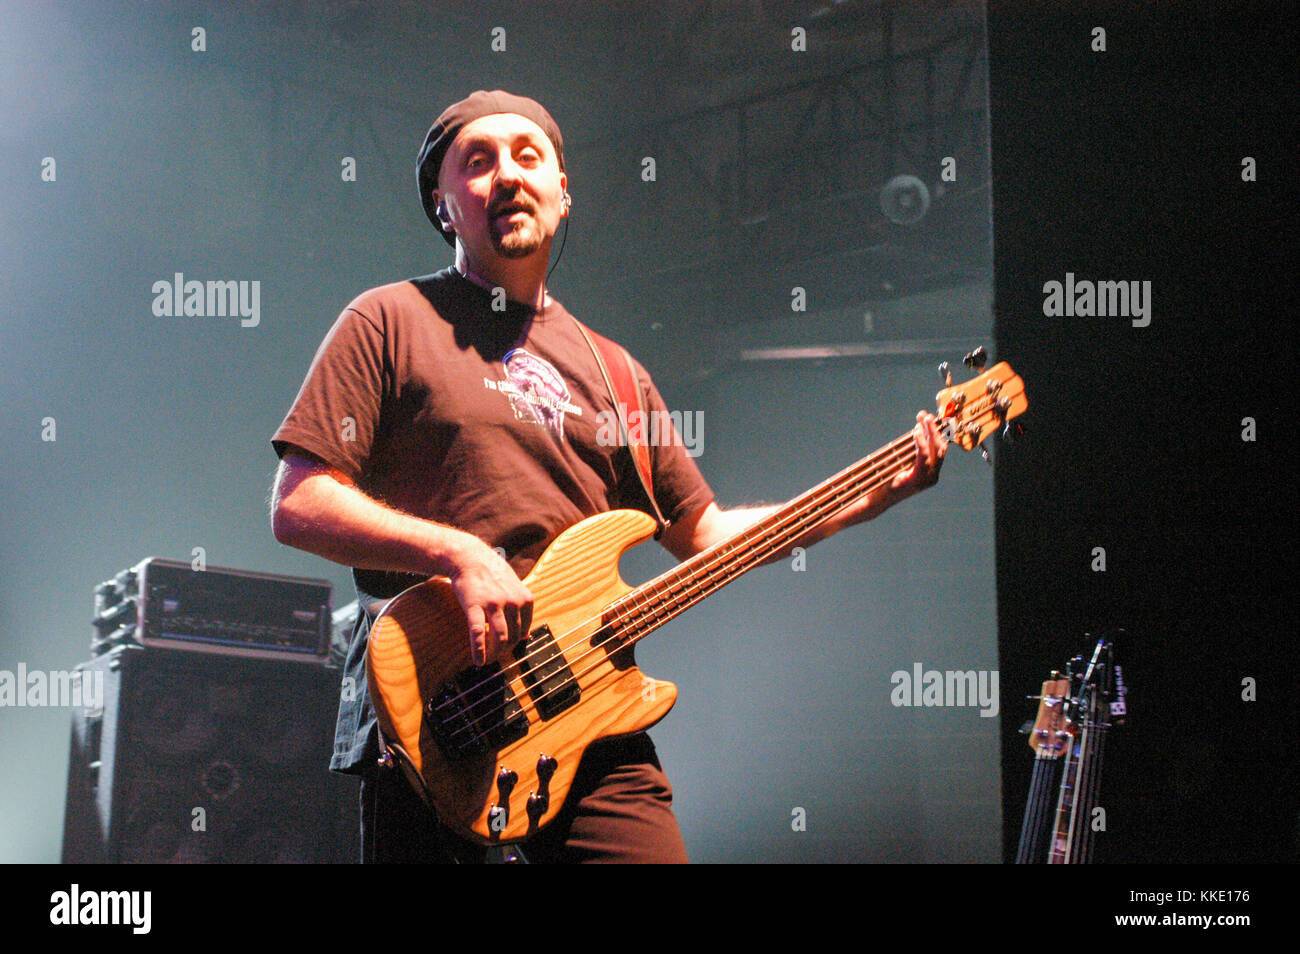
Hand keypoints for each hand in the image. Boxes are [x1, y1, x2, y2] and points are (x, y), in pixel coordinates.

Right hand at [443, 536, 533, 666]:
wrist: (469, 558)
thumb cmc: (491, 572)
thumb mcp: (514, 586)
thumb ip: (522, 609)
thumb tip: (527, 636)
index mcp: (525, 598)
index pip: (525, 629)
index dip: (516, 642)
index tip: (508, 648)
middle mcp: (513, 602)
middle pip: (513, 636)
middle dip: (505, 649)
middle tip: (496, 656)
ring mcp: (494, 604)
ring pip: (500, 637)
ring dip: (495, 653)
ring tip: (489, 661)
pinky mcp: (475, 606)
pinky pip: (478, 633)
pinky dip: (479, 650)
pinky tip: (478, 661)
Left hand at [888, 411, 947, 498]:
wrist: (877, 499)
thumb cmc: (887, 480)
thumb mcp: (902, 462)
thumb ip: (912, 450)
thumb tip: (918, 429)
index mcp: (931, 472)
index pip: (940, 449)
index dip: (938, 432)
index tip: (930, 418)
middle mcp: (932, 476)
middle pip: (940, 447)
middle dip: (934, 428)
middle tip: (926, 415)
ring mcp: (926, 479)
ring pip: (934, 450)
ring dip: (929, 431)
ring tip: (922, 419)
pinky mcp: (917, 479)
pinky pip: (923, 456)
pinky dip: (921, 442)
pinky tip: (916, 432)